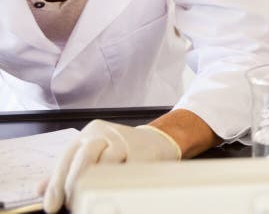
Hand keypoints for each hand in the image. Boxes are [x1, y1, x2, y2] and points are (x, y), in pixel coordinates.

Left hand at [42, 120, 181, 211]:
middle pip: (85, 156)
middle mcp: (105, 134)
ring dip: (99, 185)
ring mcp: (126, 140)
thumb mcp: (89, 156)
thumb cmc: (118, 151)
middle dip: (76, 183)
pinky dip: (120, 184)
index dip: (57, 183)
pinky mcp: (144, 151)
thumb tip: (40, 189)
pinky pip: (128, 171)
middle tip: (73, 204)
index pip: (67, 157)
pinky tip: (116, 191)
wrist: (156, 141)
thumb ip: (65, 171)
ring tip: (95, 197)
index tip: (52, 206)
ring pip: (108, 163)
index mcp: (88, 135)